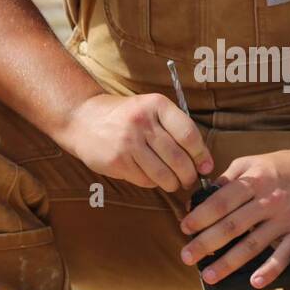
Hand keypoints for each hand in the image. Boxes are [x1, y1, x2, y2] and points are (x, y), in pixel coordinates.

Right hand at [55, 92, 213, 190]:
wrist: (83, 117)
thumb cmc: (126, 116)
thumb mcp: (151, 108)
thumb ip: (176, 128)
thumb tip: (203, 160)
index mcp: (157, 105)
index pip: (189, 135)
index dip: (201, 155)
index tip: (206, 167)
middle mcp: (142, 122)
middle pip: (178, 158)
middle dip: (189, 175)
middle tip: (190, 180)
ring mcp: (128, 143)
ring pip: (163, 174)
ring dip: (173, 184)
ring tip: (174, 183)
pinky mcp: (117, 161)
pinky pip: (145, 180)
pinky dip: (153, 183)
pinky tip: (152, 177)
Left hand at [178, 146, 289, 288]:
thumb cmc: (287, 166)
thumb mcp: (255, 161)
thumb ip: (229, 177)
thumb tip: (203, 196)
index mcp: (255, 181)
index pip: (221, 201)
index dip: (201, 216)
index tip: (185, 228)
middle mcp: (269, 201)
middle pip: (232, 226)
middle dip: (206, 243)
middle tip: (187, 256)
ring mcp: (286, 219)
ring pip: (253, 244)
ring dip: (229, 262)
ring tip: (209, 275)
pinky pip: (285, 254)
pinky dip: (271, 269)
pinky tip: (255, 282)